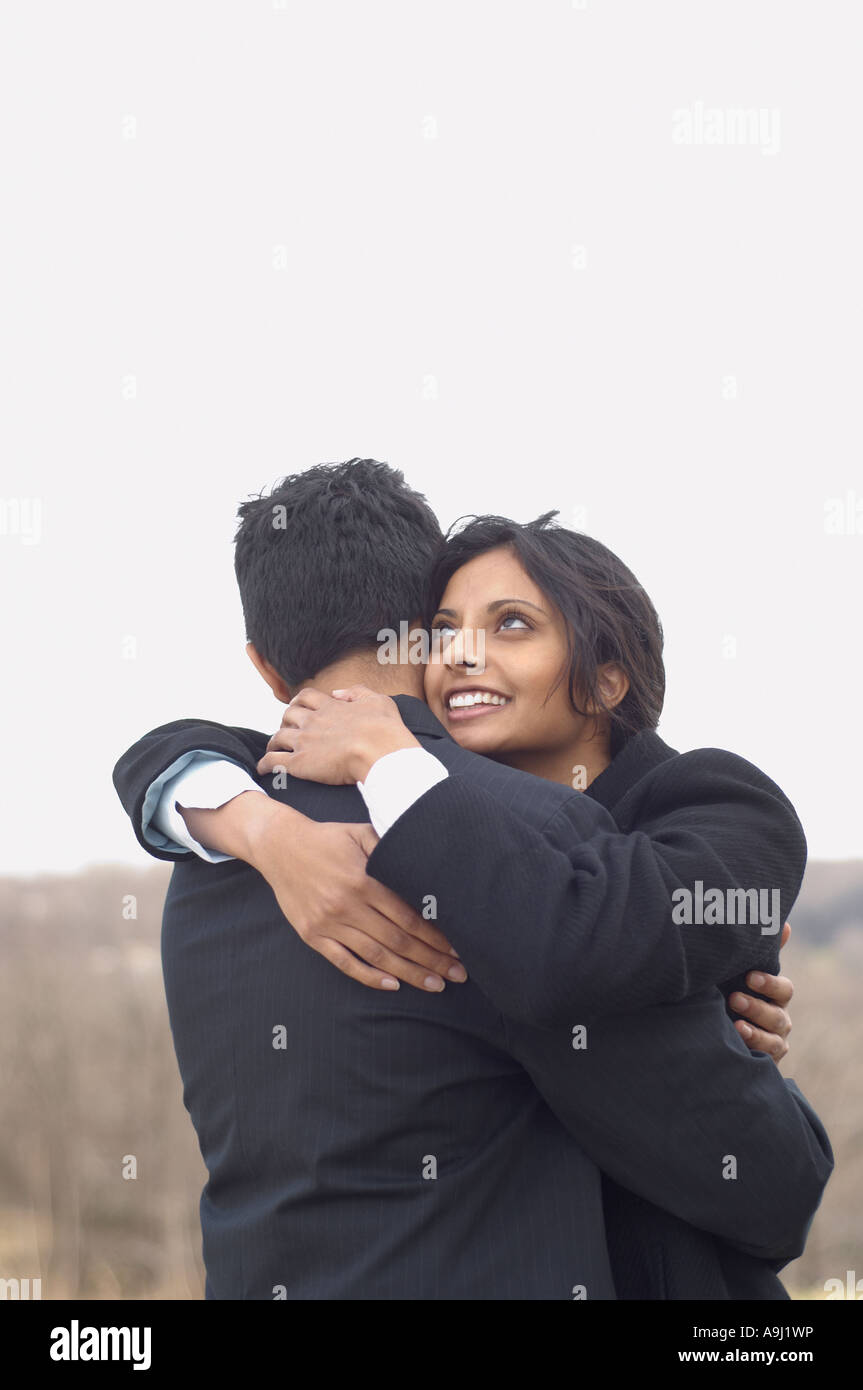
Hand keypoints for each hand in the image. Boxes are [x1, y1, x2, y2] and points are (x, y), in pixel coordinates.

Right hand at [246, 800, 466, 993]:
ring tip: (435, 985)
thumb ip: (391, 850)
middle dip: (432, 961)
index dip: (436, 937)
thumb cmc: (327, 838)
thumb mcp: (361, 833)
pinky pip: (344, 962)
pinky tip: (392, 985)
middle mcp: (347, 906)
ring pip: (377, 956)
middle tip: (458, 975)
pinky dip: (369, 976)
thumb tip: (426, 867)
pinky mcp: (313, 936)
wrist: (279, 846)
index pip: (409, 917)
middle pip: (398, 941)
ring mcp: (329, 924)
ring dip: (409, 973)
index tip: (458, 949)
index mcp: (364, 881)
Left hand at [256, 685, 420, 784]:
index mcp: (330, 707)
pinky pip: (273, 761)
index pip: (306, 696)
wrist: (380, 754)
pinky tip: (262, 769)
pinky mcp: (299, 763)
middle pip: (288, 714)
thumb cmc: (385, 730)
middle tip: (288, 728)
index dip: (300, 701)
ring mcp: (304, 742)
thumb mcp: (378, 701)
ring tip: (274, 748)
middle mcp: (313, 721)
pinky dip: (265, 764)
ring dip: (274, 741)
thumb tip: (338, 692)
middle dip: (286, 720)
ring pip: (278, 736)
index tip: (299, 707)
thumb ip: (357, 692)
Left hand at [731, 921, 792, 1064]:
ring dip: (755, 1032)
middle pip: (778, 1016)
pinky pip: (765, 1058)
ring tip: (736, 1024)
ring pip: (774, 1039)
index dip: (770, 983)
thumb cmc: (734, 991)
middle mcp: (778, 1018)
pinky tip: (738, 1042)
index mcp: (775, 995)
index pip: (784, 989)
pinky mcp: (765, 1060)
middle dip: (757, 1007)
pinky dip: (753, 1050)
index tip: (749, 976)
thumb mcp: (742, 972)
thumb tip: (785, 924)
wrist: (720, 1028)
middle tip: (735, 998)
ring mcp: (774, 1041)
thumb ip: (762, 952)